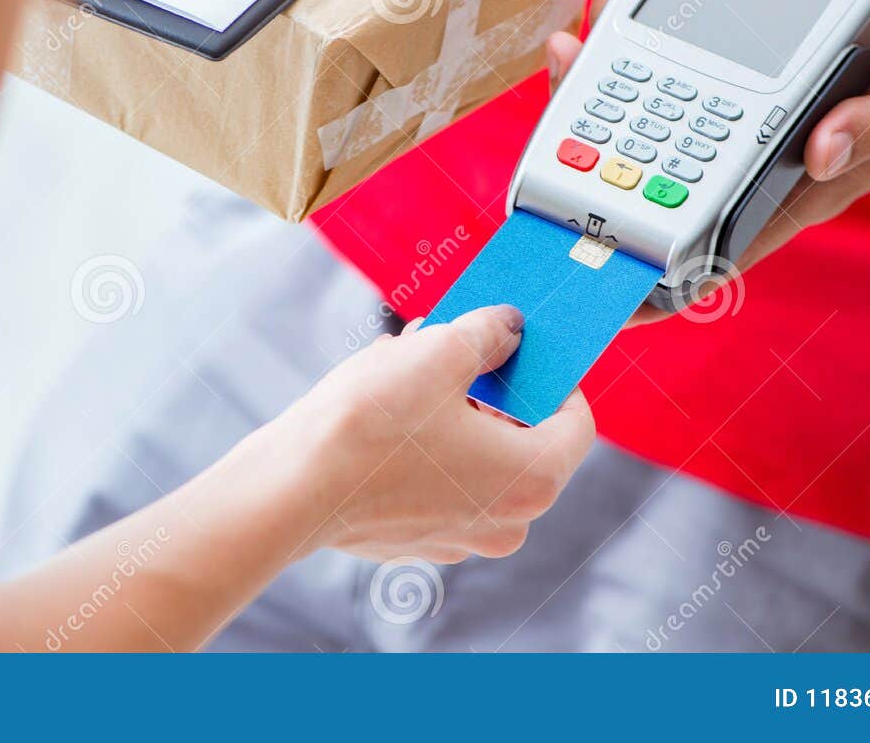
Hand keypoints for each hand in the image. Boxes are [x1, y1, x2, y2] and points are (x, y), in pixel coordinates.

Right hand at [265, 306, 594, 563]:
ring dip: (454, 413)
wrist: (292, 488)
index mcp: (533, 479)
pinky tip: (387, 412)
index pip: (577, 421)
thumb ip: (490, 333)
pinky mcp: (417, 541)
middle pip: (523, 440)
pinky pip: (440, 484)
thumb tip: (509, 327)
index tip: (525, 348)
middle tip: (458, 348)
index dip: (555, 376)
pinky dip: (426, 448)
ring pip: (477, 460)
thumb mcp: (440, 352)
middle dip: (492, 388)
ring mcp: (461, 539)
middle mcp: (507, 522)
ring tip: (410, 369)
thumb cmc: (371, 424)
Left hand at [544, 0, 869, 317]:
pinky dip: (650, 23)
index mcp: (788, 190)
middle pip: (650, 162)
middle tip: (562, 69)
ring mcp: (739, 118)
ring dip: (611, 66)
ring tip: (578, 24)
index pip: (703, 244)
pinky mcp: (741, 78)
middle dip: (595, 131)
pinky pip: (679, 58)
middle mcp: (749, 158)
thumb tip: (819, 149)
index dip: (645, 272)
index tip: (594, 286)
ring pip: (652, 103)